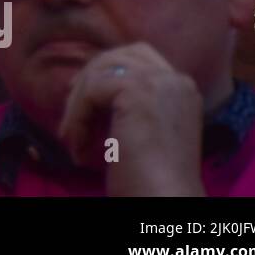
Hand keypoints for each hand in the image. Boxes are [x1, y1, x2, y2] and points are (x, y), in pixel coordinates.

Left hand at [58, 43, 205, 196]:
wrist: (164, 199)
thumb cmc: (150, 176)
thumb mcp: (143, 128)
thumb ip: (128, 102)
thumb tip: (87, 81)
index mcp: (183, 88)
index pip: (140, 57)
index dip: (106, 70)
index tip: (83, 94)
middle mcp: (176, 79)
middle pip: (120, 54)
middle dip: (91, 76)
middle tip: (71, 107)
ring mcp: (159, 82)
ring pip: (100, 71)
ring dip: (78, 103)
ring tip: (72, 136)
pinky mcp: (137, 90)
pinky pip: (91, 90)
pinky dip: (76, 115)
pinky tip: (77, 143)